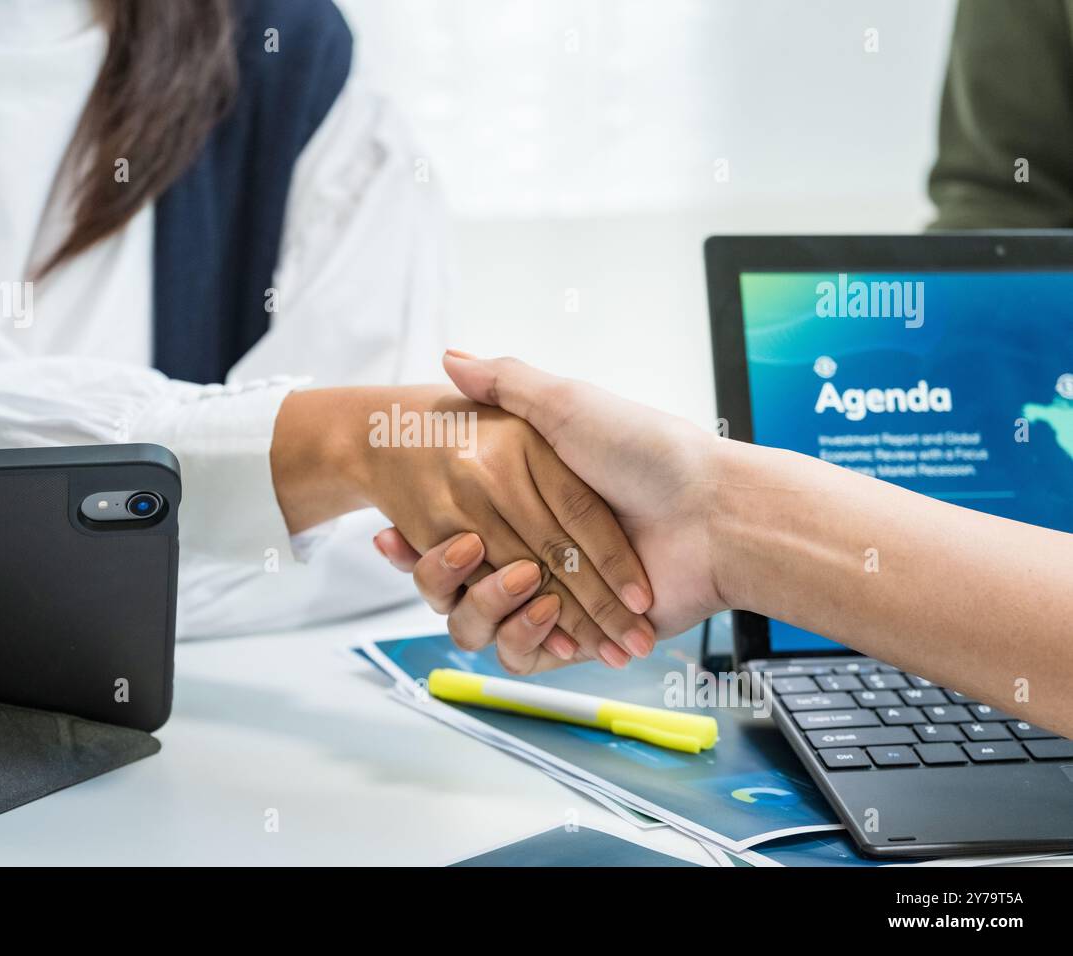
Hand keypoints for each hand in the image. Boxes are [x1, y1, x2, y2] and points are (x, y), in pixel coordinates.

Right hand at [271, 385, 653, 668]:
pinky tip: (539, 612)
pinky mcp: (580, 636)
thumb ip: (509, 385)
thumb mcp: (571, 405)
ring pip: (482, 625)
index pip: (452, 528)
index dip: (416, 538)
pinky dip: (527, 639)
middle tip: (455, 553)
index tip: (390, 532)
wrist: (717, 515)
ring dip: (487, 608)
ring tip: (518, 581)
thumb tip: (450, 356)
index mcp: (526, 505)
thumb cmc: (648, 452)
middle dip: (438, 576)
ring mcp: (556, 597)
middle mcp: (535, 551)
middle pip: (456, 583)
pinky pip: (526, 654)